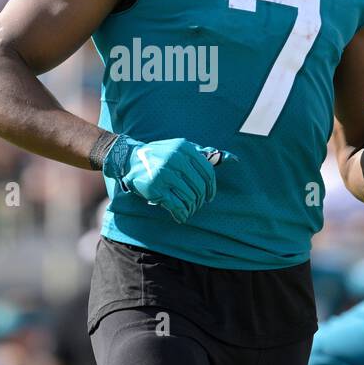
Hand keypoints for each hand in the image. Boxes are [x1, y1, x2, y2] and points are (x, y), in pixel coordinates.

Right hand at [101, 136, 230, 222]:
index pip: (207, 172)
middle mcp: (176, 159)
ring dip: (191, 208)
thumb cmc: (160, 155)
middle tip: (197, 205)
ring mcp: (165, 173)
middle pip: (199, 187)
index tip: (209, 198)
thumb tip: (234, 159)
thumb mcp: (181, 148)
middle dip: (200, 200)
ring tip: (188, 211)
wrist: (129, 158)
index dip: (211, 188)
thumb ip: (205, 154)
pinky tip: (181, 216)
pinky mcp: (156, 187)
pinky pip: (176, 205)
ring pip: (189, 198)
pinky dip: (181, 214)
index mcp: (185, 148)